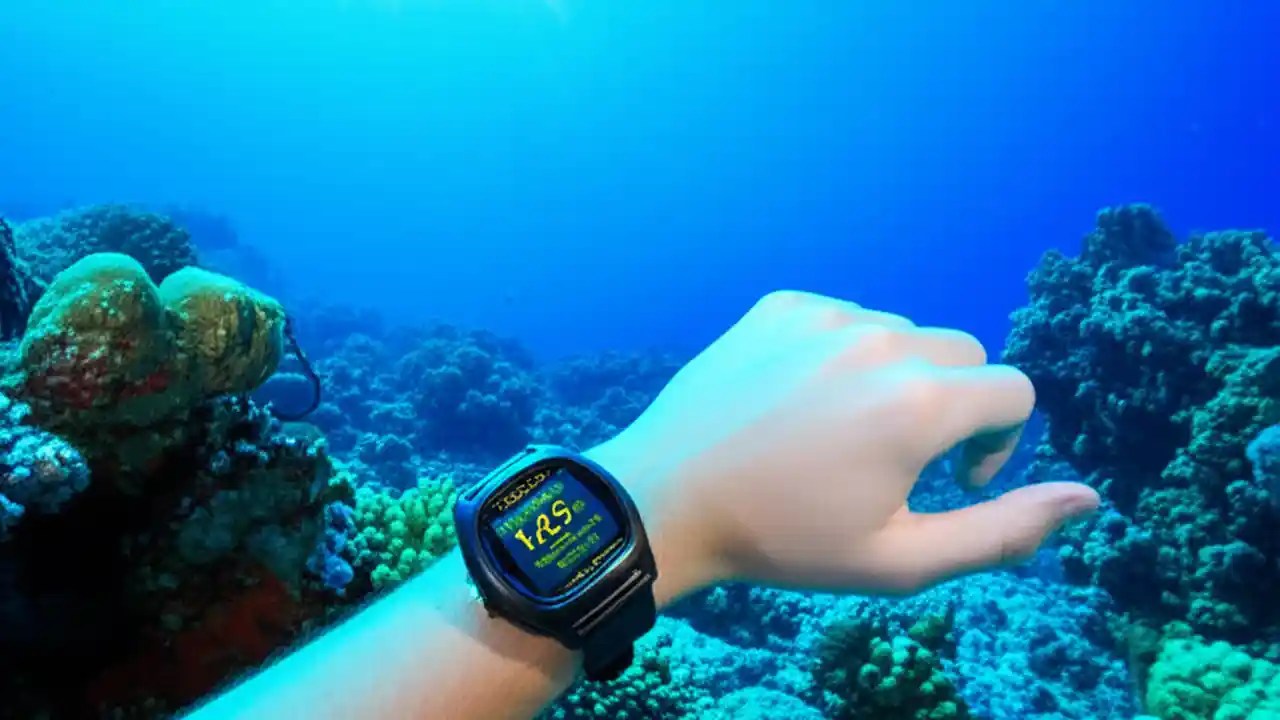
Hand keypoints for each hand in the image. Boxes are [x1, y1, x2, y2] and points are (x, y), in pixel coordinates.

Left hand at [592, 291, 1098, 598]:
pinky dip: (841, 353)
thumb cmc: (785, 540)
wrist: (667, 499)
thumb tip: (1090, 496)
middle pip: (964, 355)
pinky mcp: (781, 303)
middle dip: (951, 405)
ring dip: (895, 377)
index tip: (950, 479)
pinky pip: (844, 318)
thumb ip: (1005, 530)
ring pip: (903, 333)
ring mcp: (826, 314)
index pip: (1017, 391)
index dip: (998, 443)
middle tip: (895, 459)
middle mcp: (882, 339)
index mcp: (922, 401)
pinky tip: (799, 400)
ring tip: (838, 431)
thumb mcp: (902, 560)